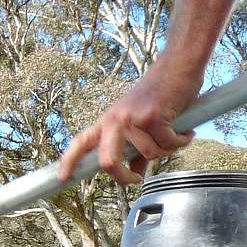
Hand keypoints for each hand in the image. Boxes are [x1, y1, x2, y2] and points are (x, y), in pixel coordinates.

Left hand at [58, 56, 202, 184]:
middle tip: (135, 180)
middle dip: (122, 177)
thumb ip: (135, 151)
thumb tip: (136, 173)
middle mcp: (114, 121)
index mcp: (107, 122)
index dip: (68, 161)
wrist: (178, 65)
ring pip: (149, 154)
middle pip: (107, 161)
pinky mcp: (153, 116)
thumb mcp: (141, 123)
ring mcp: (132, 118)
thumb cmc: (160, 95)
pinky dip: (181, 141)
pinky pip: (168, 143)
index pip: (81, 143)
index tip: (61, 178)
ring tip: (175, 135)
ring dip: (167, 149)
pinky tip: (186, 131)